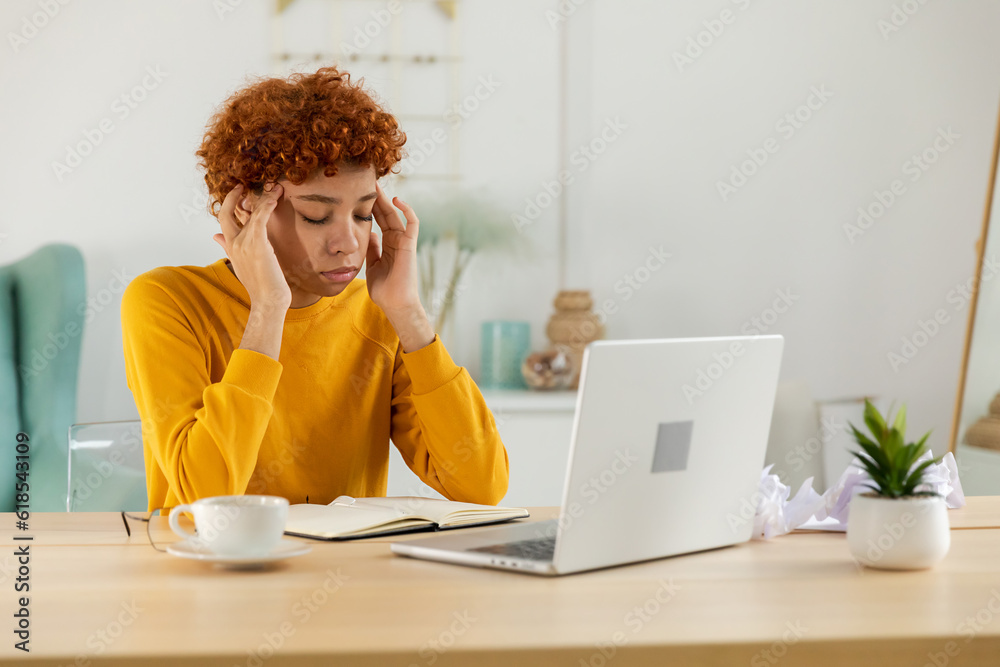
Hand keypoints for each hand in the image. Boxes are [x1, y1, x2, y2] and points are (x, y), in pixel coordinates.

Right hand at [214, 182, 290, 312]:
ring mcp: (244, 243)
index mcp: (230, 247)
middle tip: (243, 185)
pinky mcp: (258, 243)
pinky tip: (274, 198)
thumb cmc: (260, 285)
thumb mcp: (240, 264)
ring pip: (248, 213)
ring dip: (262, 198)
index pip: (223, 221)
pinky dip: (267, 206)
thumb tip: (214, 236)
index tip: (237, 193)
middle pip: (226, 213)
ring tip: (275, 188)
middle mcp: (234, 243)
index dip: (229, 204)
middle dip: (233, 197)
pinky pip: (260, 218)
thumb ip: (227, 248)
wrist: (268, 301)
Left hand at [365, 182, 421, 314]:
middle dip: (377, 198)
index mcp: (387, 245)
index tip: (360, 194)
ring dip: (387, 200)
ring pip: (396, 215)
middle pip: (385, 214)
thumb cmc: (384, 290)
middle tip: (366, 182)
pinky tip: (396, 199)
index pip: (378, 220)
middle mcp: (396, 240)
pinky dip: (407, 210)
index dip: (371, 206)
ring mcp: (404, 242)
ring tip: (377, 186)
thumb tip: (369, 233)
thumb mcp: (372, 265)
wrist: (394, 304)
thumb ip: (371, 249)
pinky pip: (412, 223)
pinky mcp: (410, 245)